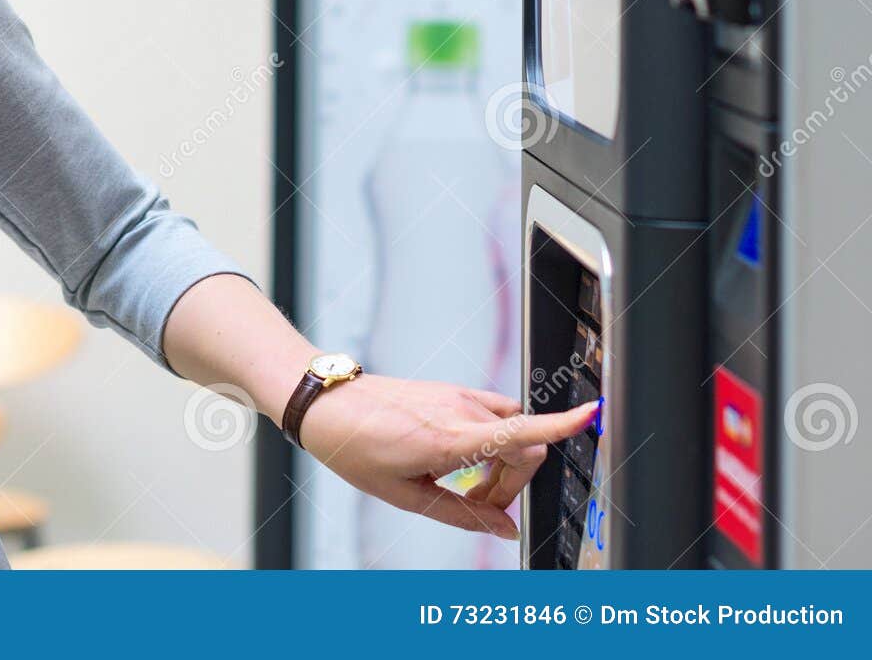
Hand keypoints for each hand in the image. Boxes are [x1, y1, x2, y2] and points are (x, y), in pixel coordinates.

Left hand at [297, 372, 600, 539]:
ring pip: (510, 428)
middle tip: (480, 507)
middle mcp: (459, 410)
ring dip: (504, 461)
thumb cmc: (356, 448)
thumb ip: (462, 515)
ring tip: (467, 486)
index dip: (562, 423)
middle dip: (515, 483)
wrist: (325, 405)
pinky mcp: (449, 390)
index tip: (593, 415)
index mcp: (449, 439)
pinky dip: (492, 439)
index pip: (521, 430)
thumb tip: (506, 530)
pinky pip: (492, 413)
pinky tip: (462, 459)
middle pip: (524, 446)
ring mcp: (455, 395)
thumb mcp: (406, 496)